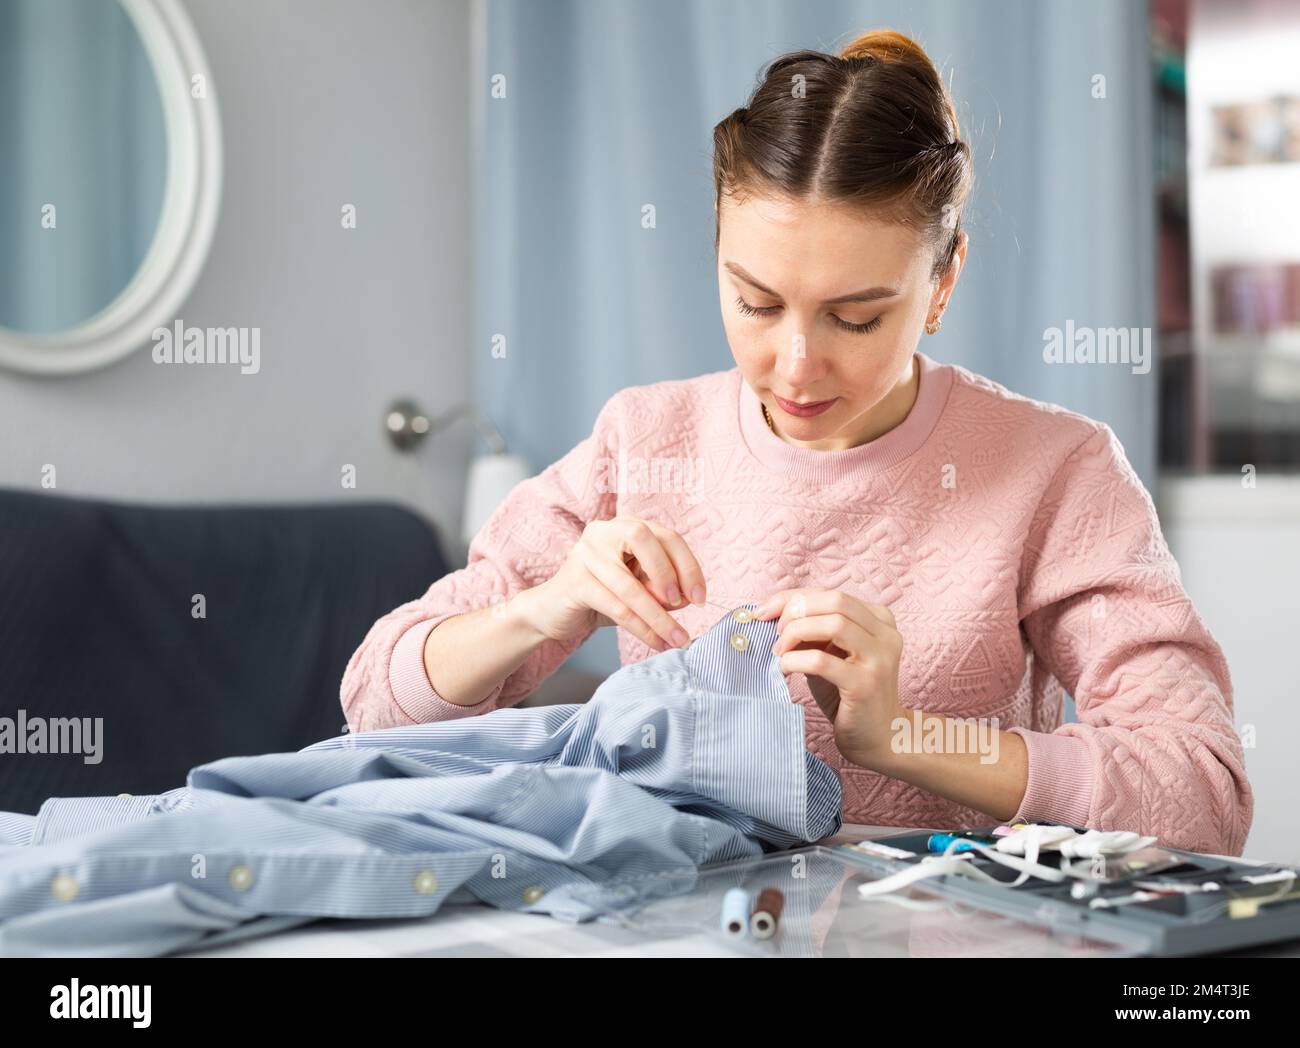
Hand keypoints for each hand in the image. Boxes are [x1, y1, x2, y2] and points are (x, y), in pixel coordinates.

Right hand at [518, 516, 706, 651]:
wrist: (552, 612)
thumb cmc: (602, 597)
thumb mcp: (639, 590)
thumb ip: (663, 589)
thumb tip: (688, 599)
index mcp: (625, 527)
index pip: (666, 536)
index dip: (688, 566)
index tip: (701, 597)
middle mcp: (603, 531)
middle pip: (645, 539)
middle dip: (670, 573)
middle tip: (683, 605)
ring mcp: (585, 553)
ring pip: (630, 584)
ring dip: (658, 616)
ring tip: (677, 638)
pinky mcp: (575, 581)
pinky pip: (616, 606)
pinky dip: (641, 627)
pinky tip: (656, 641)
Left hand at [755, 587, 904, 768]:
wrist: (880, 737)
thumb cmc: (849, 694)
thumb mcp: (831, 654)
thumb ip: (813, 631)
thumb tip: (773, 612)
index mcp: (880, 619)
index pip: (831, 594)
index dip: (793, 597)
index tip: (765, 611)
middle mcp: (886, 634)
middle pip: (835, 601)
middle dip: (796, 611)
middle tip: (776, 633)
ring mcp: (880, 658)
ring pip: (833, 624)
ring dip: (796, 633)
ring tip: (780, 651)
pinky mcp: (865, 684)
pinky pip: (822, 660)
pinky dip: (795, 660)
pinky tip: (785, 668)